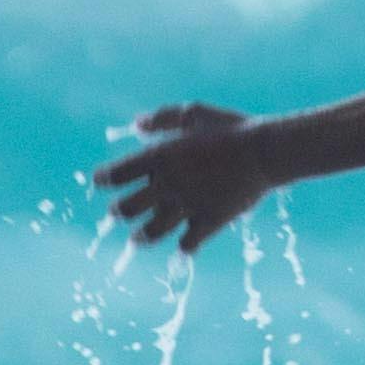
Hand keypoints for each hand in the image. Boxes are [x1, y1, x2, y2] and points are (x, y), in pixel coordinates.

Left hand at [95, 103, 276, 256]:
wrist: (264, 152)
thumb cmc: (231, 128)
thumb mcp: (196, 113)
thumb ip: (163, 119)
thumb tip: (137, 126)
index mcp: (160, 156)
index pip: (118, 173)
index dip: (104, 178)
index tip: (100, 181)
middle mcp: (167, 184)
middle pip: (128, 208)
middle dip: (118, 211)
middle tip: (116, 212)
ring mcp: (187, 206)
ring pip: (152, 231)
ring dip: (141, 236)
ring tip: (136, 239)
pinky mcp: (208, 221)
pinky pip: (188, 243)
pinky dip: (182, 249)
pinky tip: (180, 251)